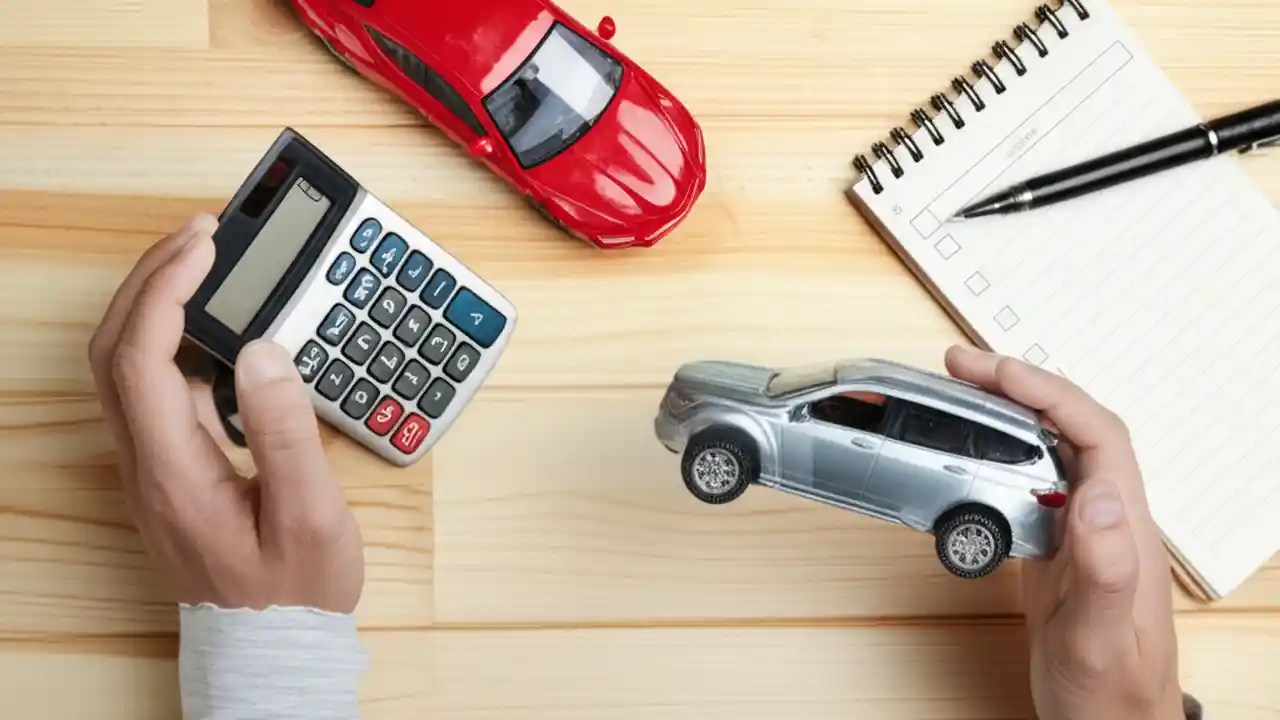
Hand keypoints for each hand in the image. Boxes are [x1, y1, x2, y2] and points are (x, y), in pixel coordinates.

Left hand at [89, 215, 363, 612]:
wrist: (271, 648)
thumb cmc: (293, 592)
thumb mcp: (309, 516)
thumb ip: (284, 433)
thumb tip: (263, 351)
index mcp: (174, 473)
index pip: (141, 358)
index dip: (165, 290)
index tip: (206, 247)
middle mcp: (147, 465)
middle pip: (112, 350)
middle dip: (148, 279)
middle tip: (201, 237)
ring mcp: (151, 467)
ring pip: (122, 366)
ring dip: (153, 304)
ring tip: (204, 266)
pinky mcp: (168, 468)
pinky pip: (149, 387)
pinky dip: (168, 337)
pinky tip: (213, 326)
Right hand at [945, 346, 1181, 719]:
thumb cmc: (1112, 695)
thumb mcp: (1102, 637)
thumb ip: (1106, 567)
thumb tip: (1095, 494)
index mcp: (1123, 529)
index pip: (1095, 433)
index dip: (1046, 392)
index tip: (993, 373)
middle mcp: (1105, 521)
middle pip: (1071, 426)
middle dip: (1019, 385)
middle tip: (959, 367)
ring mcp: (1080, 533)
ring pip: (1051, 448)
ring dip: (1008, 411)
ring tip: (960, 392)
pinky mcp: (1057, 550)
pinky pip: (1032, 482)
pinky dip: (998, 453)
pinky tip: (970, 453)